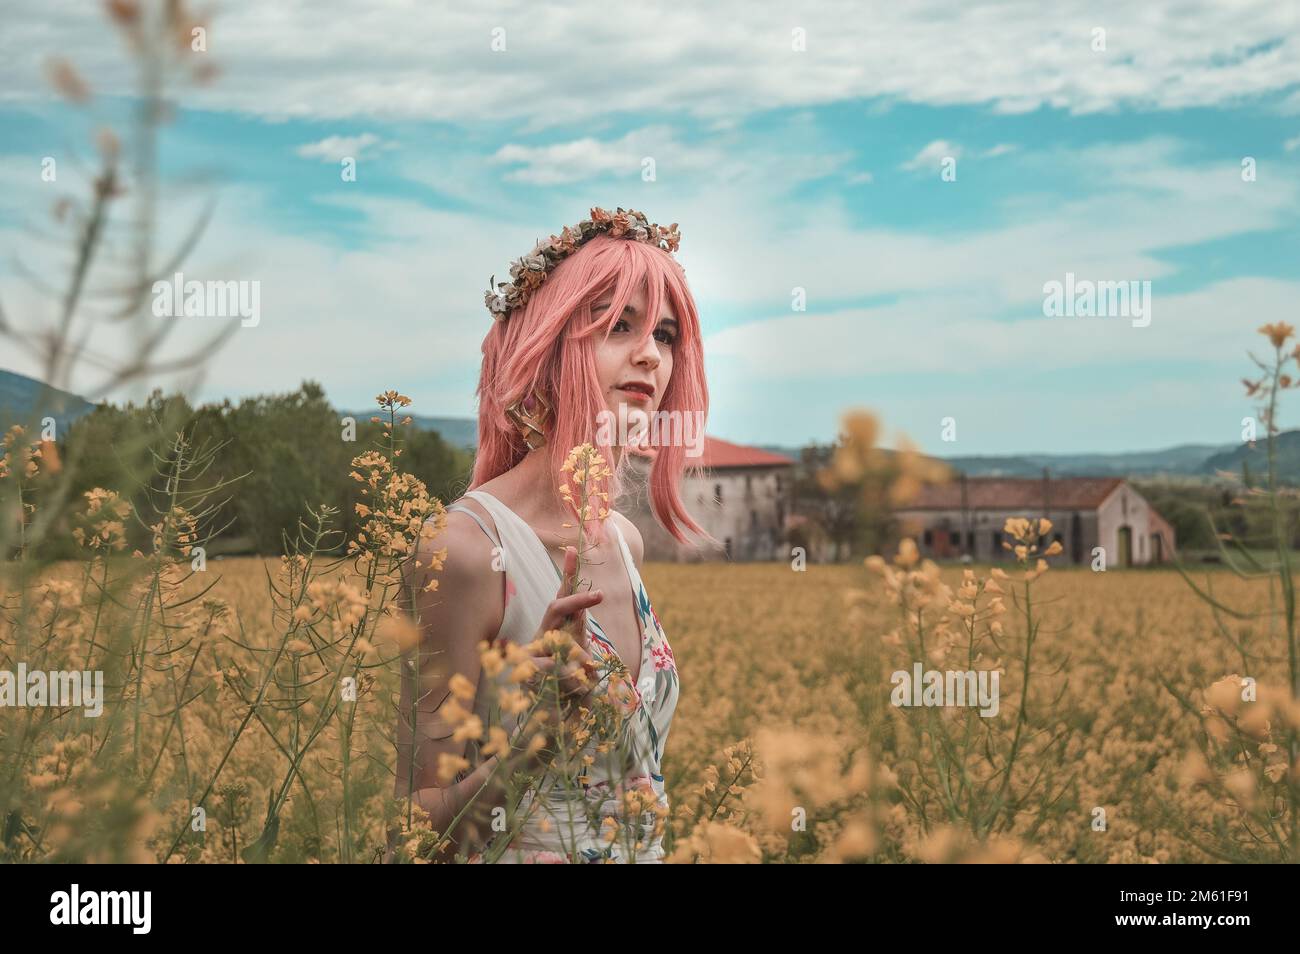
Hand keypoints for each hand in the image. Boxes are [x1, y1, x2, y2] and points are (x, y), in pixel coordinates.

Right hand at [525, 546, 600, 712]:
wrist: (548, 708)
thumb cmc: (568, 681)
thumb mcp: (582, 665)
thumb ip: (584, 656)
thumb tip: (590, 664)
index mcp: (560, 626)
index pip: (563, 595)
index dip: (568, 573)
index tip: (573, 549)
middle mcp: (545, 632)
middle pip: (556, 606)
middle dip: (578, 599)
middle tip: (600, 595)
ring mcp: (535, 646)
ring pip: (558, 639)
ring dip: (577, 658)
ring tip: (585, 677)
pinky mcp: (528, 664)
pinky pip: (550, 666)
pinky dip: (568, 677)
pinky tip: (573, 685)